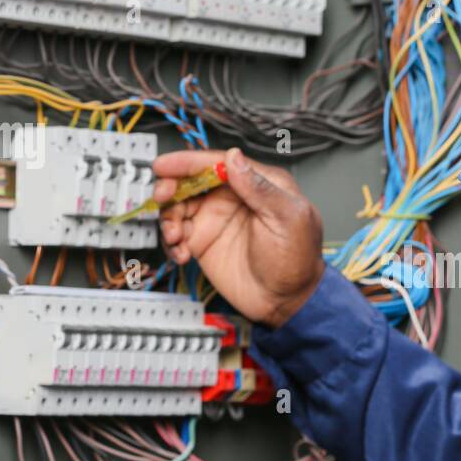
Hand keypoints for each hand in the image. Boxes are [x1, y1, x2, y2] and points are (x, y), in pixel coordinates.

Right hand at [154, 147, 325, 327]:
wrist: (286, 302)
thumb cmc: (297, 261)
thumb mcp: (288, 219)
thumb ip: (260, 188)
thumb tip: (234, 158)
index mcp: (256, 184)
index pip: (217, 163)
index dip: (188, 162)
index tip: (165, 165)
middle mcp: (232, 198)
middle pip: (191, 180)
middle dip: (171, 186)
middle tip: (163, 197)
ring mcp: (216, 220)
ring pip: (178, 206)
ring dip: (169, 218)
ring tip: (176, 236)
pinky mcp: (203, 243)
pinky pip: (177, 235)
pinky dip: (171, 242)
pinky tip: (181, 254)